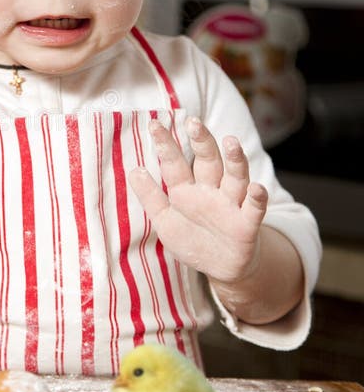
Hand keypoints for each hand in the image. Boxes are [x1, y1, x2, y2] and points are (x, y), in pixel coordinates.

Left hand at [129, 117, 267, 288]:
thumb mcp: (165, 221)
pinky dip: (257, 197)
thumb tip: (133, 170)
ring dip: (235, 160)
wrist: (221, 268)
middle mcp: (210, 191)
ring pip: (234, 177)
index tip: (154, 124)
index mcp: (186, 190)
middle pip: (207, 161)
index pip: (174, 163)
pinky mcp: (247, 224)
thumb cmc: (192, 239)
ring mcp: (230, 205)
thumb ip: (151, 197)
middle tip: (194, 123)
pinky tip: (256, 187)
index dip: (165, 145)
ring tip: (231, 142)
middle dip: (201, 142)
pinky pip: (254, 208)